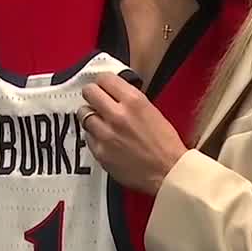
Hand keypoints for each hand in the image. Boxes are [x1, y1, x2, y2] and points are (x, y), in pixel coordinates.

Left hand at [79, 72, 187, 195]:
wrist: (168, 171)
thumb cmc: (165, 144)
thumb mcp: (151, 110)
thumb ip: (130, 100)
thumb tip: (113, 93)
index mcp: (134, 101)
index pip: (105, 79)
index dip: (104, 82)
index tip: (104, 86)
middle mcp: (117, 115)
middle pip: (89, 92)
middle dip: (93, 94)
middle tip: (97, 100)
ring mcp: (106, 134)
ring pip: (83, 114)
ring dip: (90, 115)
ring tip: (100, 120)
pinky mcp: (100, 152)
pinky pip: (87, 136)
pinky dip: (94, 135)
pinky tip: (105, 138)